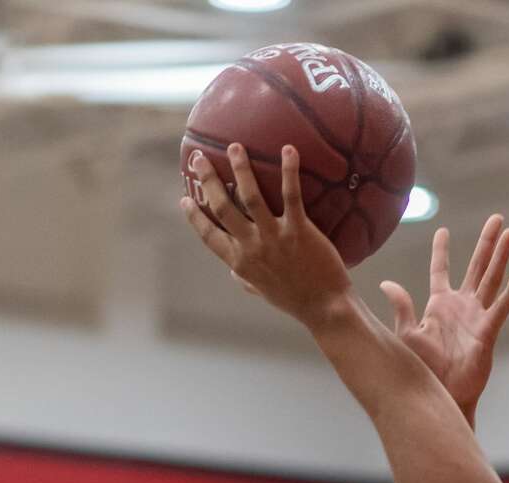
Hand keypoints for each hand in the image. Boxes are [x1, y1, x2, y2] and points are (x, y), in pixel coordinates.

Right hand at [181, 144, 352, 328]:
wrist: (324, 308)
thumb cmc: (293, 299)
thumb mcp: (261, 291)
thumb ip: (244, 278)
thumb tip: (232, 271)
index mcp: (240, 262)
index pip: (209, 236)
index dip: (195, 217)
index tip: (184, 199)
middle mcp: (252, 247)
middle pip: (223, 207)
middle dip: (208, 180)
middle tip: (200, 158)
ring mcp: (274, 237)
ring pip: (251, 196)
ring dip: (241, 168)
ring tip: (235, 147)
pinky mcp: (298, 230)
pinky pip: (291, 195)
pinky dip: (289, 170)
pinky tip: (288, 149)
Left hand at [379, 216, 508, 421]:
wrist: (440, 394)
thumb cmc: (423, 369)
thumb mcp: (407, 333)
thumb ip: (401, 306)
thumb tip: (386, 283)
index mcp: (439, 305)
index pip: (441, 271)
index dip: (441, 251)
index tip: (443, 231)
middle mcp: (461, 307)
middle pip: (476, 267)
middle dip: (486, 242)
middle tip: (497, 218)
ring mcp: (477, 318)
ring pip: (491, 279)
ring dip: (501, 257)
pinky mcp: (488, 333)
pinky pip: (500, 308)